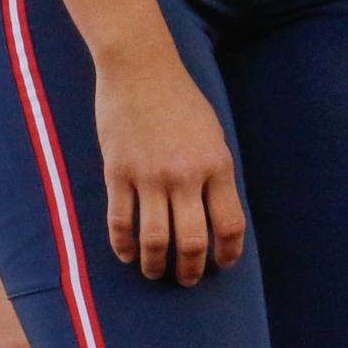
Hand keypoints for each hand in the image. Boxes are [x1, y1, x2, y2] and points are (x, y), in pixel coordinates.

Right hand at [94, 46, 245, 284]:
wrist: (141, 67)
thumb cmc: (181, 100)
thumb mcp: (212, 134)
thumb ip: (215, 174)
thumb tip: (217, 218)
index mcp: (216, 164)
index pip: (229, 224)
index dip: (228, 253)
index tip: (222, 264)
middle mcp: (185, 174)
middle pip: (191, 242)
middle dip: (190, 271)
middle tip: (186, 280)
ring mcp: (149, 175)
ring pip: (154, 241)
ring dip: (155, 266)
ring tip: (155, 272)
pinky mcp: (118, 172)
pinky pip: (120, 223)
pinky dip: (123, 246)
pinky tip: (126, 253)